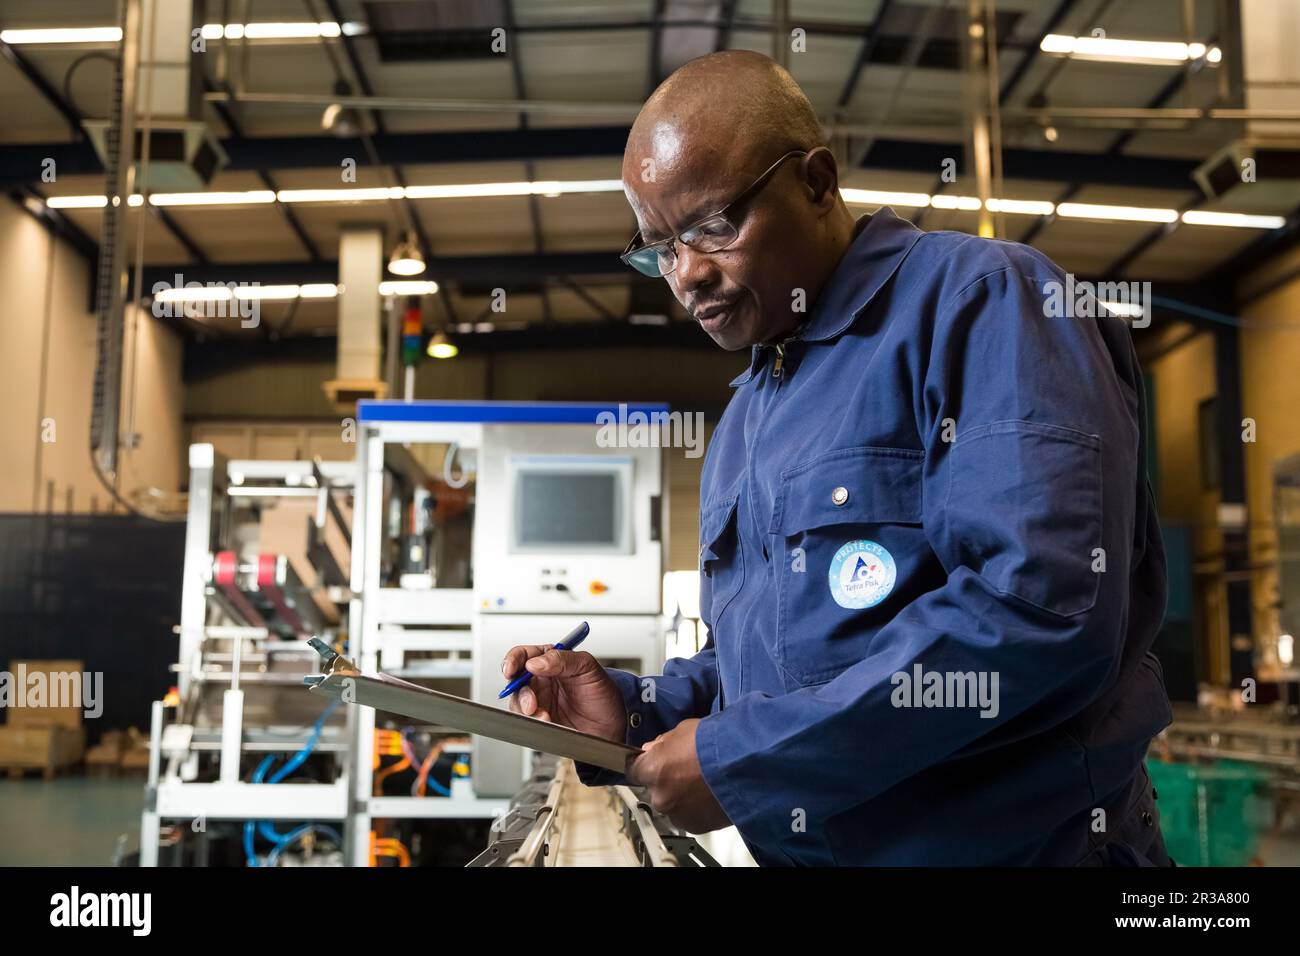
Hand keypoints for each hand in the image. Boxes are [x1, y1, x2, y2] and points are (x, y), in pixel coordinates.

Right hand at [501, 643, 626, 742]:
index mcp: (551, 661)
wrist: (614, 724)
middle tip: (531, 703)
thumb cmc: (603, 693)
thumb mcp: (587, 667)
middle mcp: (542, 680)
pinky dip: (533, 722)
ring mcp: (540, 701)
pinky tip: (546, 721)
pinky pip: (526, 720)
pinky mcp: (540, 720)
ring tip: (543, 716)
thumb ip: (562, 659)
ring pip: (517, 702)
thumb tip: (536, 662)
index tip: (511, 669)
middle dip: (520, 692)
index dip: (513, 660)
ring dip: (526, 710)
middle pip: (516, 681)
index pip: (524, 655)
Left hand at [627, 719, 730, 832]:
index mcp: (652, 770)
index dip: (643, 764)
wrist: (747, 765)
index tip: (651, 761)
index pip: (633, 769)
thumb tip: (654, 748)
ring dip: (683, 795)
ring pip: (673, 804)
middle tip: (687, 769)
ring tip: (704, 782)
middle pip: (655, 788)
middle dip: (667, 780)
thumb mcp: (684, 730)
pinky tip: (711, 794)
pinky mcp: (697, 826)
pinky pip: (690, 816)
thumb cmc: (717, 744)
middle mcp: (661, 796)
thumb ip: (664, 742)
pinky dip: (697, 808)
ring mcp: (678, 813)